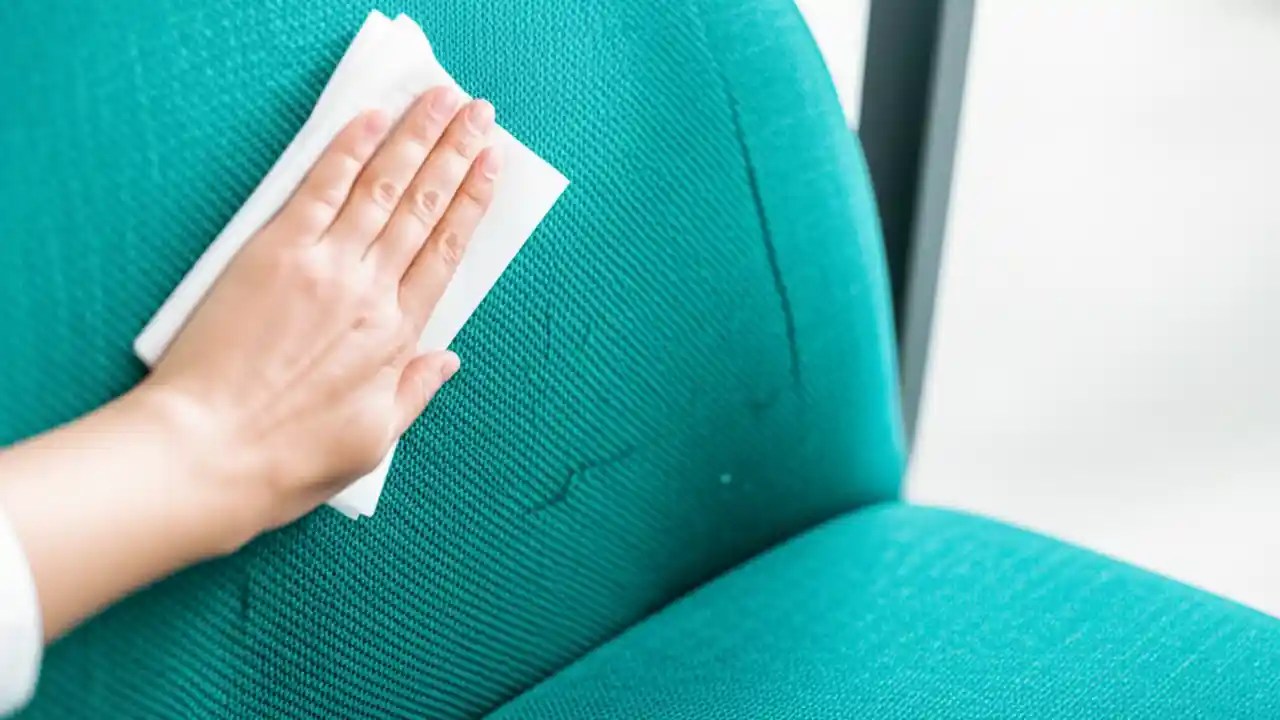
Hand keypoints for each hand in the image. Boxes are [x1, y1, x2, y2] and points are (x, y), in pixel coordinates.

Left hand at [143, 86, 501, 532]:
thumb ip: (414, 391)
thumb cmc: (285, 459)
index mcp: (396, 337)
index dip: (472, 201)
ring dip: (415, 138)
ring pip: (382, 188)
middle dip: (456, 153)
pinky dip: (347, 152)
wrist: (207, 454)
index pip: (446, 251)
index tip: (491, 164)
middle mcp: (368, 292)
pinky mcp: (273, 253)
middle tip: (478, 112)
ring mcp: (322, 266)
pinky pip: (321, 189)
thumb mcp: (372, 440)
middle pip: (423, 208)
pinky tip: (372, 123)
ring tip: (440, 101)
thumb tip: (448, 359)